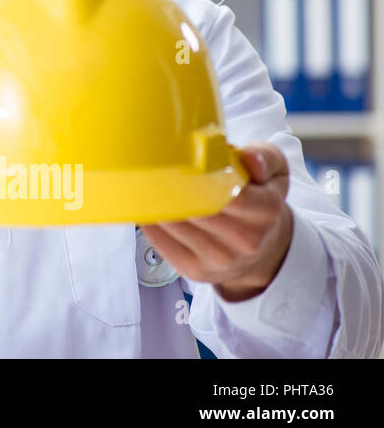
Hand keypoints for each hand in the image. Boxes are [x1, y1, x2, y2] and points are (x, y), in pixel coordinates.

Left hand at [141, 142, 294, 302]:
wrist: (263, 250)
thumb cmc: (261, 202)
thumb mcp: (275, 172)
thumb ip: (264, 157)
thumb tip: (246, 158)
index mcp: (265, 210)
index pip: (226, 191)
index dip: (199, 175)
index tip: (181, 161)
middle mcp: (245, 240)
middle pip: (194, 207)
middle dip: (173, 186)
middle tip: (158, 168)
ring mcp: (219, 259)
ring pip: (173, 223)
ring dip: (158, 202)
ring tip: (152, 185)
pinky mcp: (195, 270)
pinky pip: (160, 241)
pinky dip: (151, 222)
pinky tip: (152, 208)